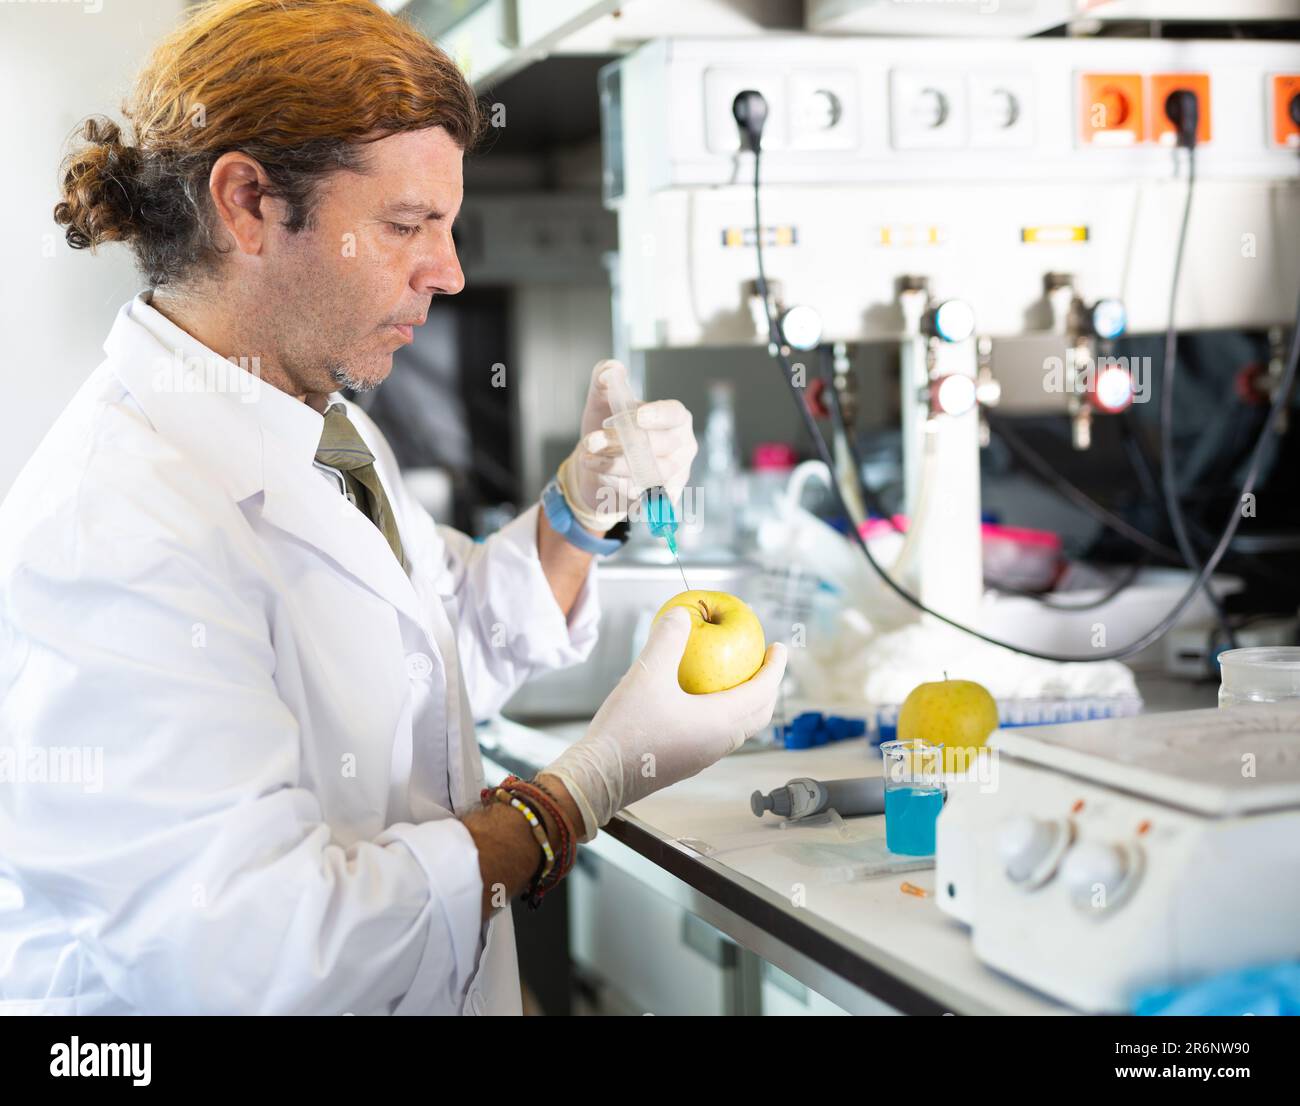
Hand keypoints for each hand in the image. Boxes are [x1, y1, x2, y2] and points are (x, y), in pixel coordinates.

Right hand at [542, 608, 787, 840]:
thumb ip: (667, 639)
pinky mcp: (687, 761)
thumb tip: (681, 613)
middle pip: (759, 713)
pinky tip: (702, 699)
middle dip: (768, 686)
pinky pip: (720, 734)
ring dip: (749, 701)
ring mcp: (704, 756)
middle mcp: (719, 743)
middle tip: (766, 662)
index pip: (762, 691)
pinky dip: (726, 712)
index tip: (780, 647)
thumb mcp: (647, 674)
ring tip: (739, 679)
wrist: (599, 777)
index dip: (775, 667)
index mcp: (720, 723)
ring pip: (741, 727)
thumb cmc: (626, 729)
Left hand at [556, 359, 696, 532]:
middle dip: (622, 442)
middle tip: (590, 439)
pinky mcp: (658, 499)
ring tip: (588, 456)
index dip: (659, 416)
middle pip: (659, 446)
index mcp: (676, 420)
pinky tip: (598, 474)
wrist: (598, 466)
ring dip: (615, 465)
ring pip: (650, 473)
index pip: (675, 415)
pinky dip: (616, 484)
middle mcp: (682, 448)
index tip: (637, 416)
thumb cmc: (608, 428)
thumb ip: (604, 378)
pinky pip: (641, 495)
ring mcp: (673, 476)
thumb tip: (611, 371)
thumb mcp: (602, 400)